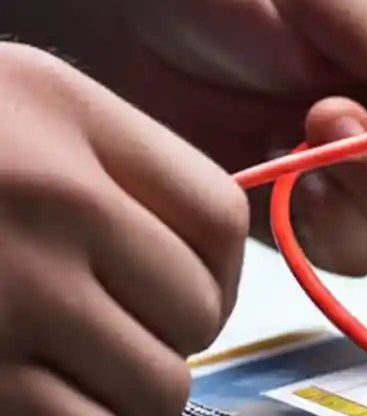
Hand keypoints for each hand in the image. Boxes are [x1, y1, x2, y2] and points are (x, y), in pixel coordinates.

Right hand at [0, 43, 247, 414]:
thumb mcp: (17, 106)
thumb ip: (115, 156)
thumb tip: (212, 240)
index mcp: (63, 115)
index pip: (219, 214)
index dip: (218, 265)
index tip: (190, 279)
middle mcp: (48, 198)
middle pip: (198, 304)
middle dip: (175, 329)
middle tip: (115, 321)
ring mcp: (9, 293)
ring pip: (158, 384)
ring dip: (132, 383)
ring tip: (72, 354)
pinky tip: (38, 387)